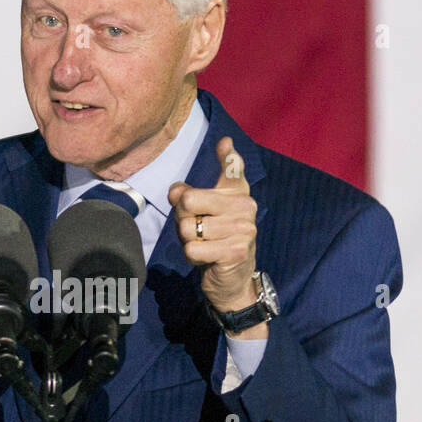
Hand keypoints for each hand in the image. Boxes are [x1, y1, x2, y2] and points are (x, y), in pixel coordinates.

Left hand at [168, 137, 263, 336]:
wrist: (231, 278)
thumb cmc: (213, 239)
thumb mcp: (198, 214)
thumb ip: (185, 196)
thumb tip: (176, 190)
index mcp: (238, 192)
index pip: (232, 169)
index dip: (227, 156)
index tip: (224, 144)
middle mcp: (245, 206)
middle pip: (188, 199)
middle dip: (182, 217)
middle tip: (197, 229)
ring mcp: (244, 229)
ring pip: (188, 228)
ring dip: (187, 240)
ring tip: (204, 244)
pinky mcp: (236, 251)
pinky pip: (193, 249)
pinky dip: (191, 256)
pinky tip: (206, 258)